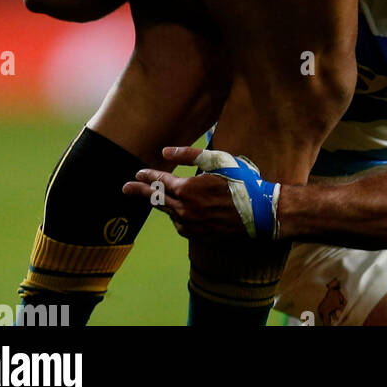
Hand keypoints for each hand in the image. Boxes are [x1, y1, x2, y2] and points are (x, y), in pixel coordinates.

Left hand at [124, 145, 281, 238]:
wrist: (260, 213)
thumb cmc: (242, 182)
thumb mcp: (218, 161)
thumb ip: (189, 155)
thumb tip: (165, 151)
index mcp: (188, 190)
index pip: (160, 182)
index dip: (147, 176)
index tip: (137, 172)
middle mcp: (185, 210)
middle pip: (156, 200)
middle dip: (140, 192)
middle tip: (125, 188)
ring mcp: (191, 225)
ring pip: (169, 213)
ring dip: (160, 204)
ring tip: (154, 197)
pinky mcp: (199, 235)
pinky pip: (180, 224)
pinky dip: (175, 216)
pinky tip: (178, 212)